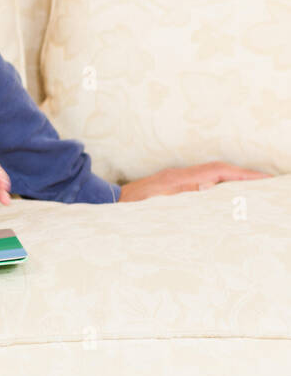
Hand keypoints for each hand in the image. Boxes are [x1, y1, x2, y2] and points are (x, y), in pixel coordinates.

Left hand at [117, 161, 271, 201]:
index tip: (264, 179)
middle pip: (218, 169)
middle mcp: (179, 175)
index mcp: (179, 178)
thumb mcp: (156, 203)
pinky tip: (225, 192)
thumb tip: (209, 187)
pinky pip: (202, 180)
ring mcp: (176, 178)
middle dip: (244, 175)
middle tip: (267, 182)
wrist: (109, 201)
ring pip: (211, 174)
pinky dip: (218, 183)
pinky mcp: (172, 184)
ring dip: (232, 178)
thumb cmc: (131, 206)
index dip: (243, 174)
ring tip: (254, 188)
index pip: (218, 172)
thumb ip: (182, 195)